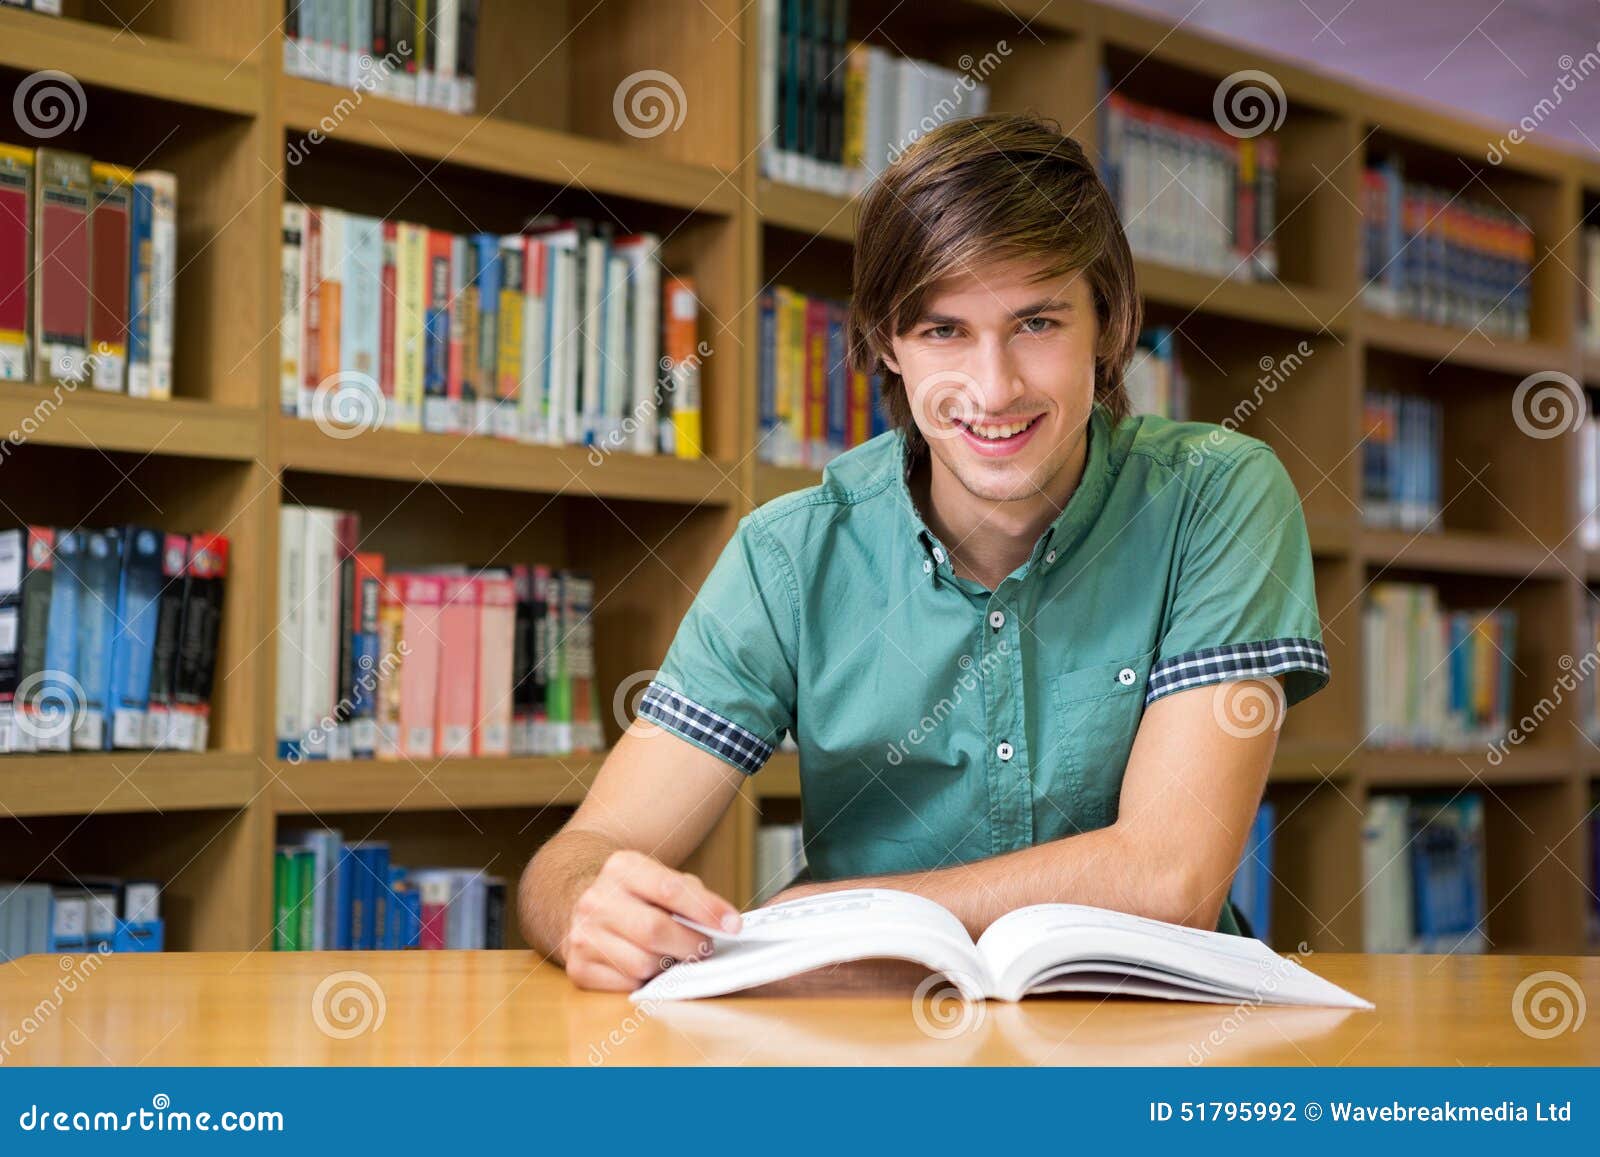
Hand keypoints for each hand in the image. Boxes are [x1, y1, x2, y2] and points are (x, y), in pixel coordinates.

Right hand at [563, 849, 741, 991]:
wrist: (585, 908)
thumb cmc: (637, 897)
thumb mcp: (661, 880)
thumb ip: (691, 896)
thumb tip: (725, 925)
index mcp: (621, 868)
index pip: (670, 889)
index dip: (706, 910)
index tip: (733, 926)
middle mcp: (596, 899)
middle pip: (655, 931)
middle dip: (690, 944)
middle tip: (705, 948)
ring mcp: (583, 935)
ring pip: (642, 964)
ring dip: (668, 966)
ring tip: (673, 956)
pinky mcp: (578, 967)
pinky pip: (626, 986)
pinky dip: (645, 982)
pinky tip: (648, 968)